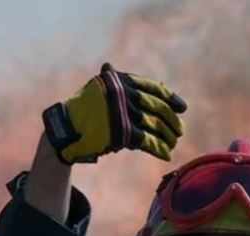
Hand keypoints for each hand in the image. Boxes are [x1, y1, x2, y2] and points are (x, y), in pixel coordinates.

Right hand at [42, 63, 186, 164]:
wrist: (66, 129)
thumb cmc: (83, 109)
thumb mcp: (97, 89)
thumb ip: (113, 81)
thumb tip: (116, 68)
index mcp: (121, 81)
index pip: (154, 88)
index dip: (171, 98)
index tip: (182, 107)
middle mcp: (124, 94)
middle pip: (157, 108)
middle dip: (171, 120)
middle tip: (180, 130)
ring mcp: (124, 113)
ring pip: (155, 125)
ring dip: (167, 136)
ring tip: (173, 143)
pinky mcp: (123, 133)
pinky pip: (147, 141)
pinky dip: (158, 148)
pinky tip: (166, 154)